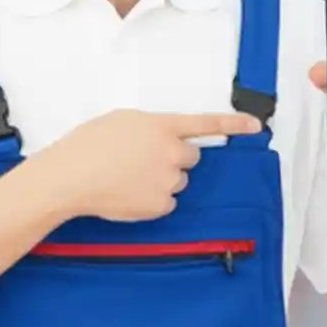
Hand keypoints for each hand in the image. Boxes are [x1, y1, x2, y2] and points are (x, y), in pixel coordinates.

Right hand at [30, 109, 262, 221]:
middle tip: (144, 159)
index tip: (257, 125)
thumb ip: (151, 126)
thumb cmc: (88, 145)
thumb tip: (161, 137)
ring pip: (178, 180)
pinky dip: (153, 199)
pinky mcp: (161, 205)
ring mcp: (168, 180)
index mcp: (162, 126)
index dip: (234, 123)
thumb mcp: (122, 121)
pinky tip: (129, 193)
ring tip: (129, 177)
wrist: (69, 177)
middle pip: (191, 156)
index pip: (206, 123)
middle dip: (175, 157)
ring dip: (162, 178)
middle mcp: (171, 152)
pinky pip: (168, 201)